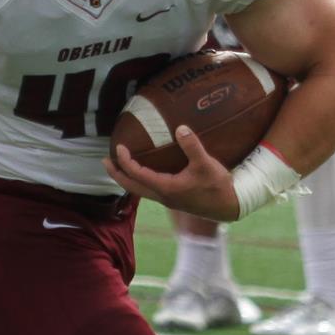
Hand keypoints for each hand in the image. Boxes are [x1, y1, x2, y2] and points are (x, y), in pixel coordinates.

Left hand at [103, 126, 241, 221]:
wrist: (229, 207)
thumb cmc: (217, 187)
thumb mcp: (206, 164)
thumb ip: (192, 146)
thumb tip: (180, 128)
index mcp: (166, 188)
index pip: (137, 175)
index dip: (125, 161)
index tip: (118, 147)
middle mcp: (162, 196)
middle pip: (131, 187)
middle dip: (116, 174)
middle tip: (105, 161)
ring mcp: (167, 199)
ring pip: (139, 190)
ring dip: (126, 178)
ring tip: (119, 166)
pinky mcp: (173, 199)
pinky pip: (149, 189)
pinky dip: (139, 180)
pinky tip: (144, 171)